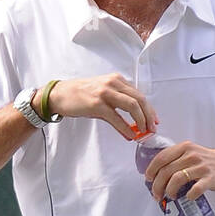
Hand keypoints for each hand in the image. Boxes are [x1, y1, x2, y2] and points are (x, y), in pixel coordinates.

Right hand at [42, 74, 157, 137]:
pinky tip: (130, 136)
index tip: (154, 121)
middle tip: (151, 130)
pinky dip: (126, 128)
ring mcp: (105, 93)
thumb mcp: (103, 97)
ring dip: (141, 121)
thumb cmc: (81, 95)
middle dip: (149, 116)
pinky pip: (117, 118)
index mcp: (117, 80)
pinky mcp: (97, 104)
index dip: (150, 109)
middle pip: (140, 99)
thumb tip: (133, 127)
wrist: (60, 94)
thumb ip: (119, 108)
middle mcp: (113, 83)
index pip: (139, 94)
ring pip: (132, 106)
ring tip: (143, 133)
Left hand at [144, 141, 214, 202]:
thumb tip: (158, 173)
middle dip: (157, 185)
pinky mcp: (210, 178)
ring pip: (177, 180)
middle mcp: (191, 155)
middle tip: (157, 194)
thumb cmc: (208, 161)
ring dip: (170, 191)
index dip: (151, 170)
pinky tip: (188, 197)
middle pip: (166, 171)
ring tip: (171, 196)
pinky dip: (189, 195)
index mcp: (184, 148)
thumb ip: (176, 158)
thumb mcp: (191, 152)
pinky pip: (195, 189)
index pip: (161, 158)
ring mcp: (201, 167)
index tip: (148, 179)